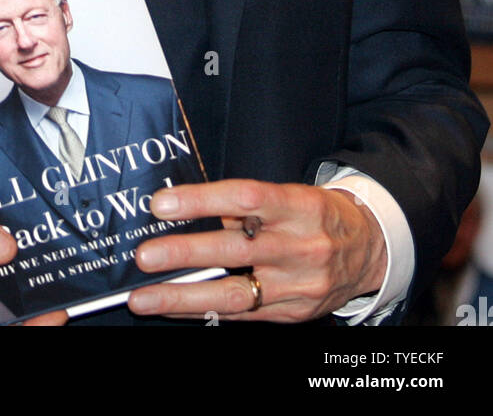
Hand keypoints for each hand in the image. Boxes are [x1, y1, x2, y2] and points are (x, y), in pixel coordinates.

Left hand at [128, 179, 386, 321]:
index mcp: (298, 206)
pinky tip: (174, 307)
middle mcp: (299, 246)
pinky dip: (203, 311)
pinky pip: (241, 315)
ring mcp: (296, 285)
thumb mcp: (290, 196)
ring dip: (183, 297)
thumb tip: (190, 211)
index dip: (202, 200)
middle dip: (185, 254)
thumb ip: (247, 207)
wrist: (367, 249)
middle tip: (145, 256)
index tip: (162, 204)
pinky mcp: (292, 313)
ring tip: (144, 298)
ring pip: (235, 293)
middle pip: (236, 249)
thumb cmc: (316, 215)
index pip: (245, 199)